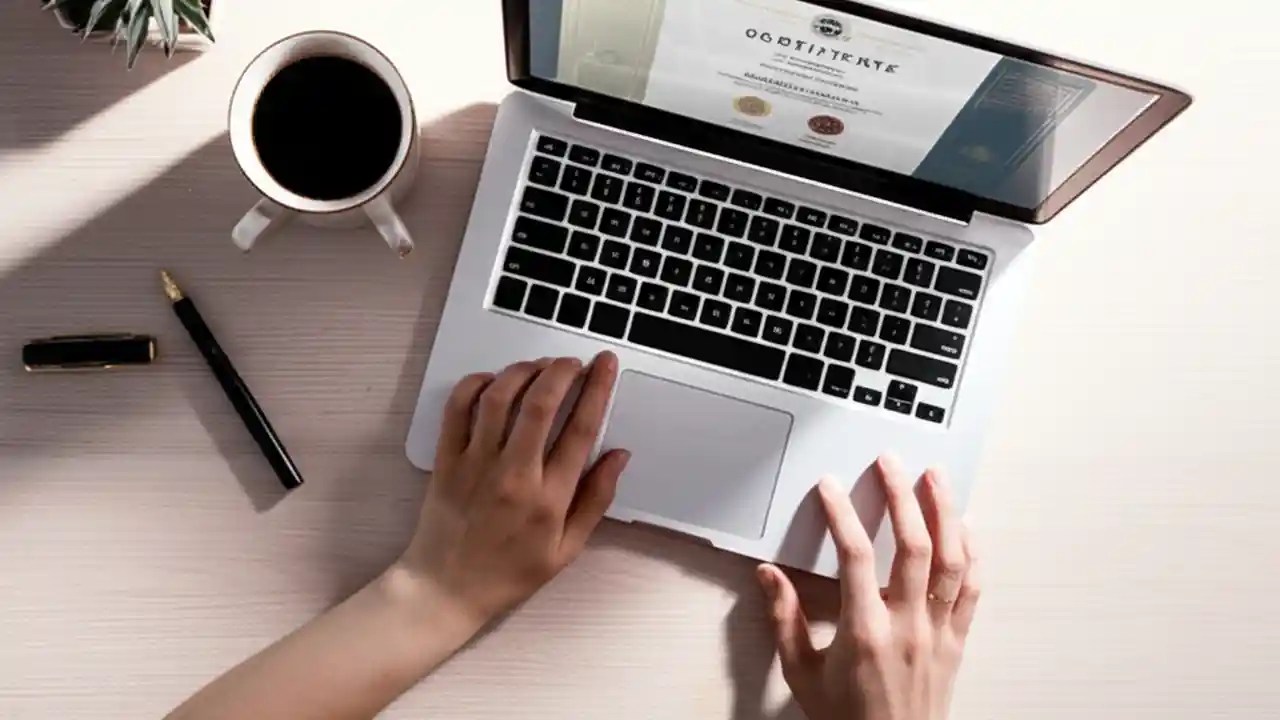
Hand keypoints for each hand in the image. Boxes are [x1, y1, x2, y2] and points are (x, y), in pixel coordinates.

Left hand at [397, 353, 629, 628]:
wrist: (447, 588)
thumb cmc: (510, 572)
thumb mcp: (567, 549)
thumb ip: (596, 499)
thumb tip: (619, 456)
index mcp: (549, 498)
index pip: (581, 429)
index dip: (598, 389)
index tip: (605, 365)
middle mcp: (513, 475)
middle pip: (542, 403)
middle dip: (562, 370)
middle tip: (574, 361)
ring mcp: (476, 464)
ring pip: (501, 398)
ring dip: (524, 371)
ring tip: (539, 366)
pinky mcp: (446, 460)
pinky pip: (459, 408)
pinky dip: (476, 384)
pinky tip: (494, 380)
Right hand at [758, 456, 978, 719]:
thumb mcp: (801, 672)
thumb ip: (785, 619)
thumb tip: (768, 576)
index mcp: (865, 632)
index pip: (855, 556)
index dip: (842, 515)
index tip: (831, 488)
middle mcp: (908, 627)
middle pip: (913, 546)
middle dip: (902, 496)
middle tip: (890, 464)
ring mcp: (938, 633)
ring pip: (952, 560)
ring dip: (945, 513)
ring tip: (935, 478)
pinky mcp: (957, 641)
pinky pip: (972, 588)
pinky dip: (972, 552)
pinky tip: (965, 527)